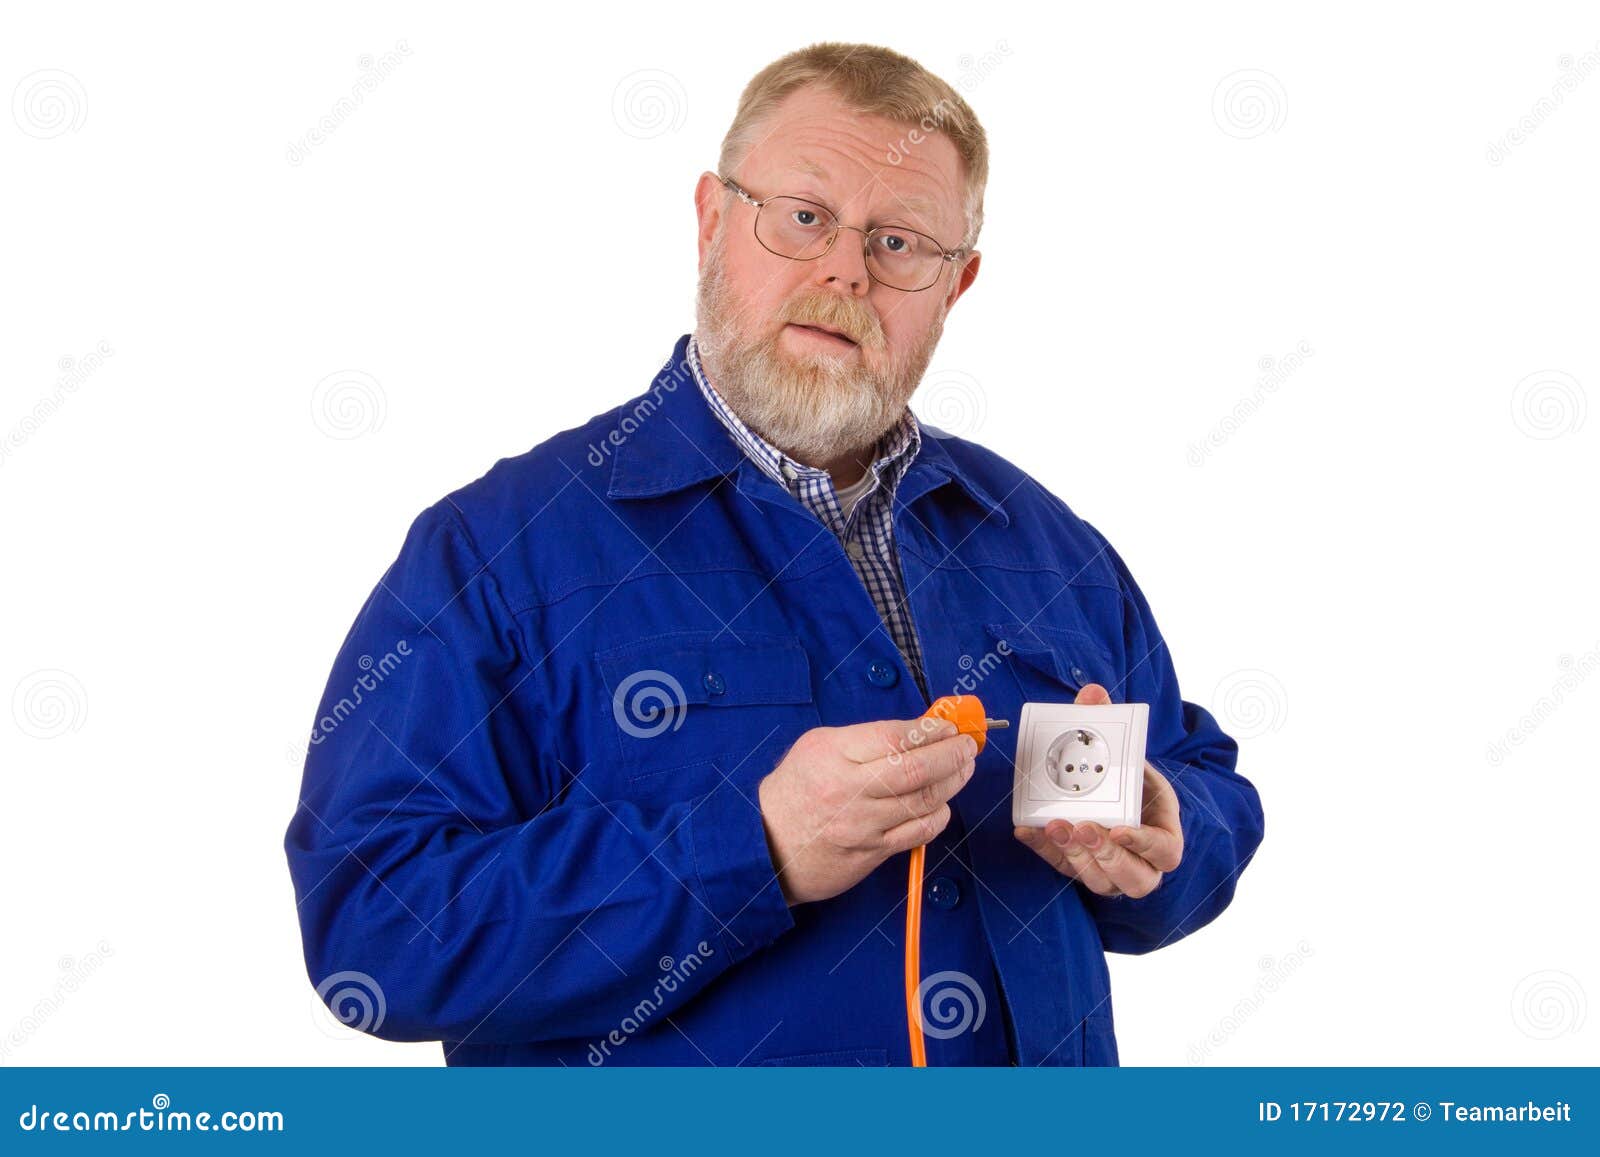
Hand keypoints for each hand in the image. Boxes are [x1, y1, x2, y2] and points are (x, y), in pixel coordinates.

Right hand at [758, 715, 977, 905]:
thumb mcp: (817, 748)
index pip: (895, 737)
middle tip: (968, 746)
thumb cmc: (794, 791)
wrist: (767, 846)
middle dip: (952, 755)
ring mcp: (863, 824)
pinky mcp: (872, 852)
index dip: (931, 730)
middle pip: (916, 770)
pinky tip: (942, 804)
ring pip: (924, 801)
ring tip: (964, 767)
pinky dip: (938, 816)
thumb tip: (917, 732)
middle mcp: (849, 789)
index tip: (949, 726)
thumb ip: (863, 739)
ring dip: (953, 782)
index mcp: (833, 754)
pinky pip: (918, 833)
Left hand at [1013, 683, 1182, 898]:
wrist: (1122, 799)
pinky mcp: (1081, 870)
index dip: (1145, 844)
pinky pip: (1062, 868)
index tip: (1121, 828)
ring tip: (1056, 827)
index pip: (1164, 851)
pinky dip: (1044, 850)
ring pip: (1099, 880)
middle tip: (1083, 827)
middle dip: (1106, 854)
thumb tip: (1093, 692)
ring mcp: (1111, 872)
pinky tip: (1027, 830)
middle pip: (1133, 876)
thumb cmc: (1133, 782)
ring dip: (1075, 856)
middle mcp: (1142, 862)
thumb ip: (1113, 727)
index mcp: (1164, 834)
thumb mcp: (1130, 757)